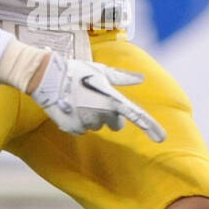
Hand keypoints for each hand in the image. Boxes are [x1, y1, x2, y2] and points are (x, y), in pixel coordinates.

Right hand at [30, 52, 165, 141]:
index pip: (136, 115)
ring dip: (92, 117)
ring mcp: (86, 123)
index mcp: (111, 99)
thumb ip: (122, 77)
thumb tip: (141, 78)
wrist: (46, 76)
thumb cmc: (75, 70)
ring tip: (79, 100)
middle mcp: (102, 114)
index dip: (150, 127)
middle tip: (96, 100)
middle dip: (110, 116)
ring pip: (97, 126)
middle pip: (115, 124)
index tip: (161, 138)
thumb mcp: (100, 70)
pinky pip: (81, 129)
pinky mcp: (72, 128)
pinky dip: (78, 121)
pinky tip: (70, 107)